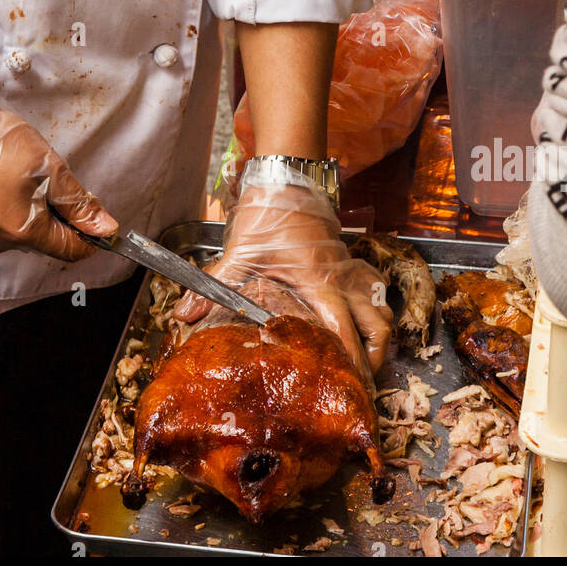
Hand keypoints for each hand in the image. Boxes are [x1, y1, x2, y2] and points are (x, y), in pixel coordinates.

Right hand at [0, 97, 116, 259]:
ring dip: (25, 213)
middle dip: (52, 216)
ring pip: (15, 234)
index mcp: (23, 230)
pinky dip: (0, 211)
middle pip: (41, 241)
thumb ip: (77, 202)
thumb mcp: (49, 166)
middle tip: (47, 181)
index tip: (93, 219)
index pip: (68, 250)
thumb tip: (106, 227)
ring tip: (16, 178)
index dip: (87, 235)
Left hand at [175, 176, 392, 374]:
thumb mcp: (238, 252)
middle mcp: (340, 279)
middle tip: (362, 383)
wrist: (284, 181)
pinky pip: (374, 288)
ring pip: (382, 306)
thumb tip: (184, 314)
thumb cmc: (266, 215)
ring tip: (369, 359)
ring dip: (379, 333)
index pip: (344, 327)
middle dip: (376, 357)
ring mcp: (349, 269)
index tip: (352, 384)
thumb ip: (214, 285)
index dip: (352, 358)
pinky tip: (363, 321)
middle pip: (377, 324)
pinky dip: (374, 306)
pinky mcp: (349, 261)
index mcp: (317, 281)